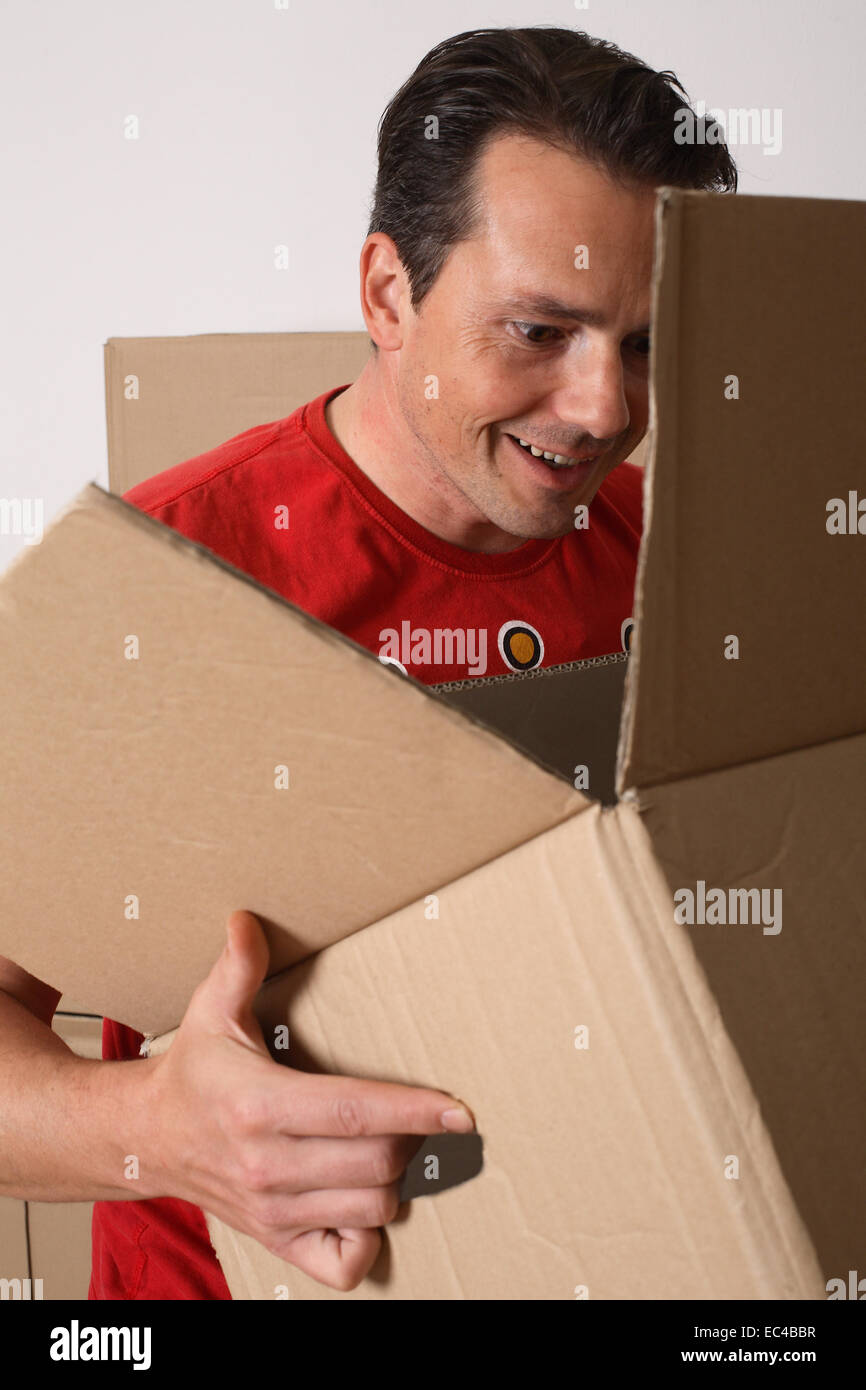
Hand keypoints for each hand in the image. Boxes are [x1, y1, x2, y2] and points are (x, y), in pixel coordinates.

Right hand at [143, 910, 474, 1289]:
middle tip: (420, 1116)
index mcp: (260, 1105)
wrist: (144, 1139)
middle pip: (376, 1163)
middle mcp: (268, 1165)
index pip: (356, 1113)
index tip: (461, 1111)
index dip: (416, 1111)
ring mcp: (273, 1211)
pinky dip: (367, 1240)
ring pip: (371, 1208)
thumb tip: (246, 918)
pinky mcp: (275, 1240)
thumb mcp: (209, 1011)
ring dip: (396, 1180)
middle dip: (412, 1139)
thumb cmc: (191, 1072)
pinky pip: (343, 1262)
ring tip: (393, 1148)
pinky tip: (363, 1204)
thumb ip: (238, 966)